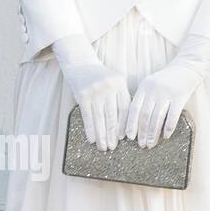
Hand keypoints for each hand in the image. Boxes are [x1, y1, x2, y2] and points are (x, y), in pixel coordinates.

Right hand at [52, 33, 129, 151]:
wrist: (81, 63)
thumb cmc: (101, 76)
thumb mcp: (116, 81)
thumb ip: (121, 97)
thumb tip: (128, 122)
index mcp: (120, 84)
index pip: (125, 108)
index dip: (125, 124)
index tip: (125, 137)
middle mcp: (109, 88)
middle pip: (113, 115)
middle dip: (112, 133)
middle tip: (113, 147)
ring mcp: (95, 92)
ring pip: (100, 118)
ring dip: (101, 135)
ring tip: (103, 147)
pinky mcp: (82, 96)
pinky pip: (87, 116)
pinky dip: (90, 129)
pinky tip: (91, 139)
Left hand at [125, 34, 209, 148]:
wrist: (188, 66)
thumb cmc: (168, 78)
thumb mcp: (152, 84)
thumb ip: (144, 97)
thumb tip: (135, 120)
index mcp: (144, 87)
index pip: (133, 109)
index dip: (130, 124)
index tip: (128, 137)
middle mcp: (154, 90)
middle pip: (145, 115)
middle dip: (142, 132)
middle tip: (141, 145)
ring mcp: (167, 93)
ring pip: (157, 117)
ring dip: (153, 133)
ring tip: (151, 144)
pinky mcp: (180, 96)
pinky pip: (173, 115)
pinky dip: (168, 127)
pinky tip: (166, 136)